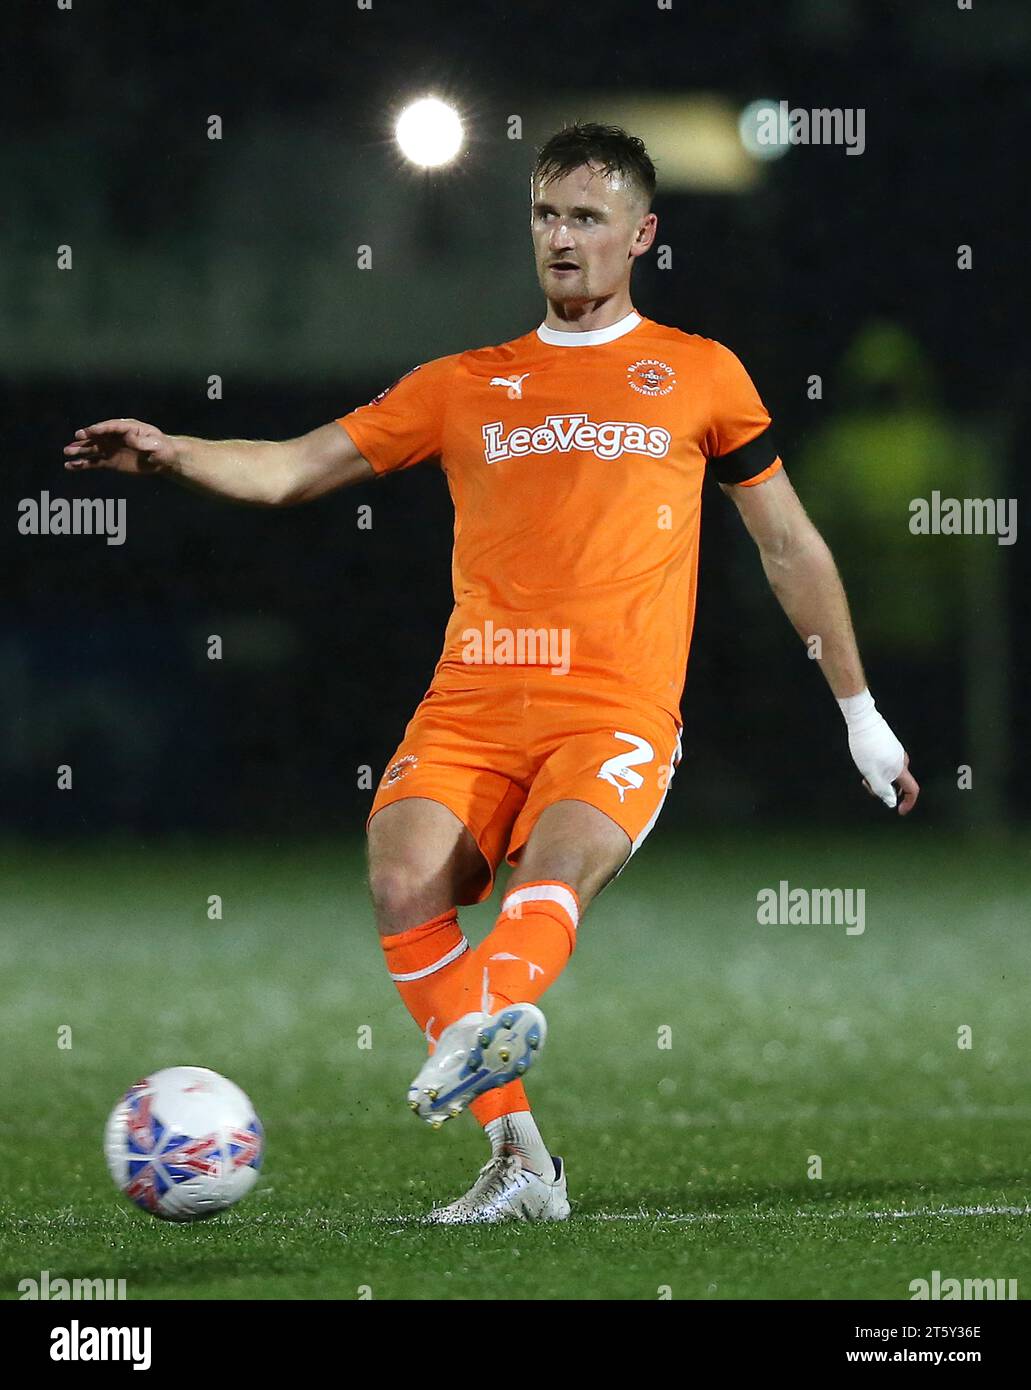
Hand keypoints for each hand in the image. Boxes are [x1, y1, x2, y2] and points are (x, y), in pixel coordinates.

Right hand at [63, 419, 179, 475]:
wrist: (162, 459)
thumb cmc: (161, 448)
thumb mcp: (156, 445)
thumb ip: (142, 442)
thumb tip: (129, 437)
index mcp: (126, 428)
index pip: (110, 427)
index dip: (99, 429)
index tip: (88, 432)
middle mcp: (114, 437)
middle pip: (98, 436)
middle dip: (86, 438)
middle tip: (75, 440)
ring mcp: (110, 449)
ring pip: (92, 449)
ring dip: (80, 451)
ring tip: (66, 452)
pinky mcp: (109, 461)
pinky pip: (94, 462)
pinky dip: (82, 464)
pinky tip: (70, 466)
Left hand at [860, 750, 918, 815]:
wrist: (863, 720)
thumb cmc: (866, 746)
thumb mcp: (871, 773)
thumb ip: (882, 790)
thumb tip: (891, 802)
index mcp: (900, 768)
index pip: (912, 790)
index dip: (909, 803)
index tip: (900, 810)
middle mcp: (902, 761)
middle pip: (899, 783)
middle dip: (884, 788)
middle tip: (868, 784)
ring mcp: (896, 752)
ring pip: (890, 773)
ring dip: (878, 778)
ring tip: (864, 770)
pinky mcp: (890, 746)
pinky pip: (887, 764)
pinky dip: (877, 769)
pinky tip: (865, 761)